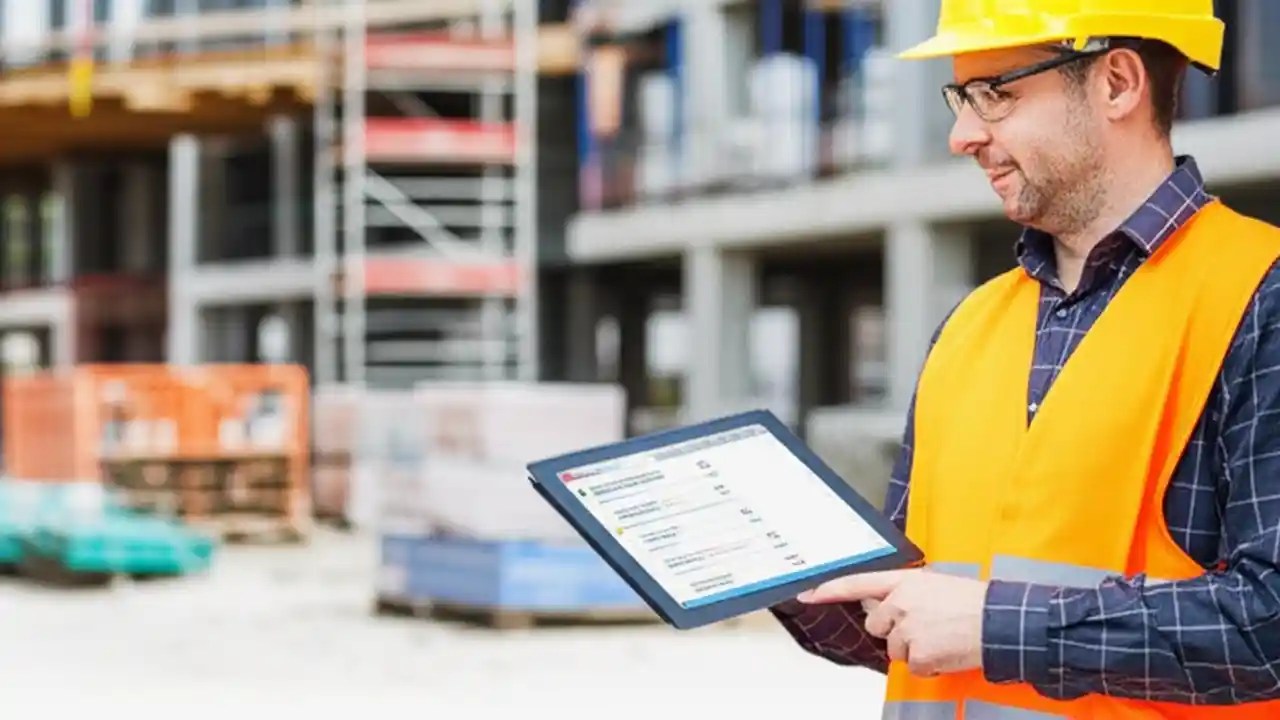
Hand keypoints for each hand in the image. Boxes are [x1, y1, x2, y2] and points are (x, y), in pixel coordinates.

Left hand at [796, 569, 987, 676]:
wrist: (998, 621)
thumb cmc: (972, 602)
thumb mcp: (934, 584)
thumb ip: (903, 592)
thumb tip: (880, 605)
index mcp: (905, 581)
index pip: (858, 583)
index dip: (830, 590)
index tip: (808, 594)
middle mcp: (901, 602)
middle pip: (876, 625)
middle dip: (894, 630)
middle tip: (924, 627)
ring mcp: (908, 628)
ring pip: (894, 648)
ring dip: (913, 649)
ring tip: (940, 637)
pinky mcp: (918, 652)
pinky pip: (912, 665)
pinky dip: (927, 665)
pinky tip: (945, 651)